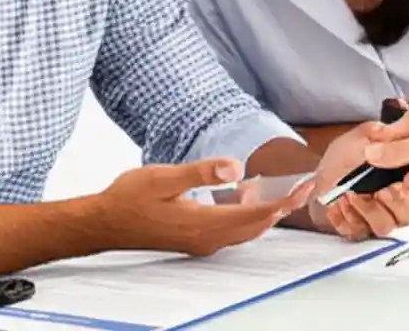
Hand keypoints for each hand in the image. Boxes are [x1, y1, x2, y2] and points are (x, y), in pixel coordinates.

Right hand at [95, 158, 314, 255]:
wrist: (105, 222)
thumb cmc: (129, 198)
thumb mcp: (164, 176)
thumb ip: (202, 172)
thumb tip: (236, 167)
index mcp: (203, 223)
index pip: (256, 214)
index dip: (283, 200)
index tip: (304, 187)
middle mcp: (206, 238)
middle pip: (256, 226)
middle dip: (282, 207)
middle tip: (303, 188)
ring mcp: (200, 241)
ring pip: (244, 230)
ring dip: (263, 212)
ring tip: (278, 189)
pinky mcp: (194, 239)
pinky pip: (230, 230)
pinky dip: (245, 215)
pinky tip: (242, 194)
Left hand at [306, 123, 408, 239]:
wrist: (321, 170)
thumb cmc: (346, 154)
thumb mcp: (360, 137)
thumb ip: (374, 134)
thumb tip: (381, 132)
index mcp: (403, 180)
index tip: (408, 180)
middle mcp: (393, 204)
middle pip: (407, 216)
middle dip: (396, 203)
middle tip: (382, 191)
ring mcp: (375, 218)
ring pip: (384, 227)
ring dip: (368, 211)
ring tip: (351, 195)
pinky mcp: (356, 228)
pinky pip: (356, 232)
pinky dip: (346, 218)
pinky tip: (338, 205)